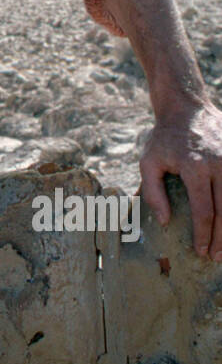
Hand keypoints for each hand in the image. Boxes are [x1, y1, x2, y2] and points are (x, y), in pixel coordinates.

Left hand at [139, 99, 221, 258]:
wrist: (187, 107)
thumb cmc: (165, 139)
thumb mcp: (148, 162)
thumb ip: (152, 192)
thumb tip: (165, 221)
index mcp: (195, 167)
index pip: (203, 209)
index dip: (203, 234)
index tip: (200, 250)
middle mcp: (219, 163)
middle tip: (216, 257)